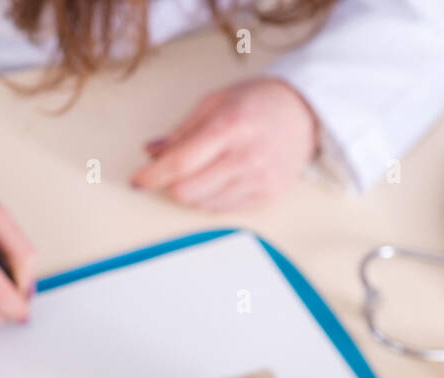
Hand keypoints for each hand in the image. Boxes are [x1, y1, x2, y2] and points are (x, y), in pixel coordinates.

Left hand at [129, 78, 317, 210]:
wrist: (305, 113)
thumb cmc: (258, 102)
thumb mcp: (215, 102)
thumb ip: (181, 131)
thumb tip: (151, 153)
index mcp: (230, 127)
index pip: (180, 163)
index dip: (152, 176)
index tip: (137, 181)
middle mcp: (246, 158)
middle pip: (187, 191)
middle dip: (171, 184)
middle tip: (173, 171)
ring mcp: (258, 180)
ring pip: (202, 205)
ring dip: (191, 193)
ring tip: (204, 170)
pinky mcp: (266, 197)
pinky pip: (223, 210)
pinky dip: (211, 199)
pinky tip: (220, 178)